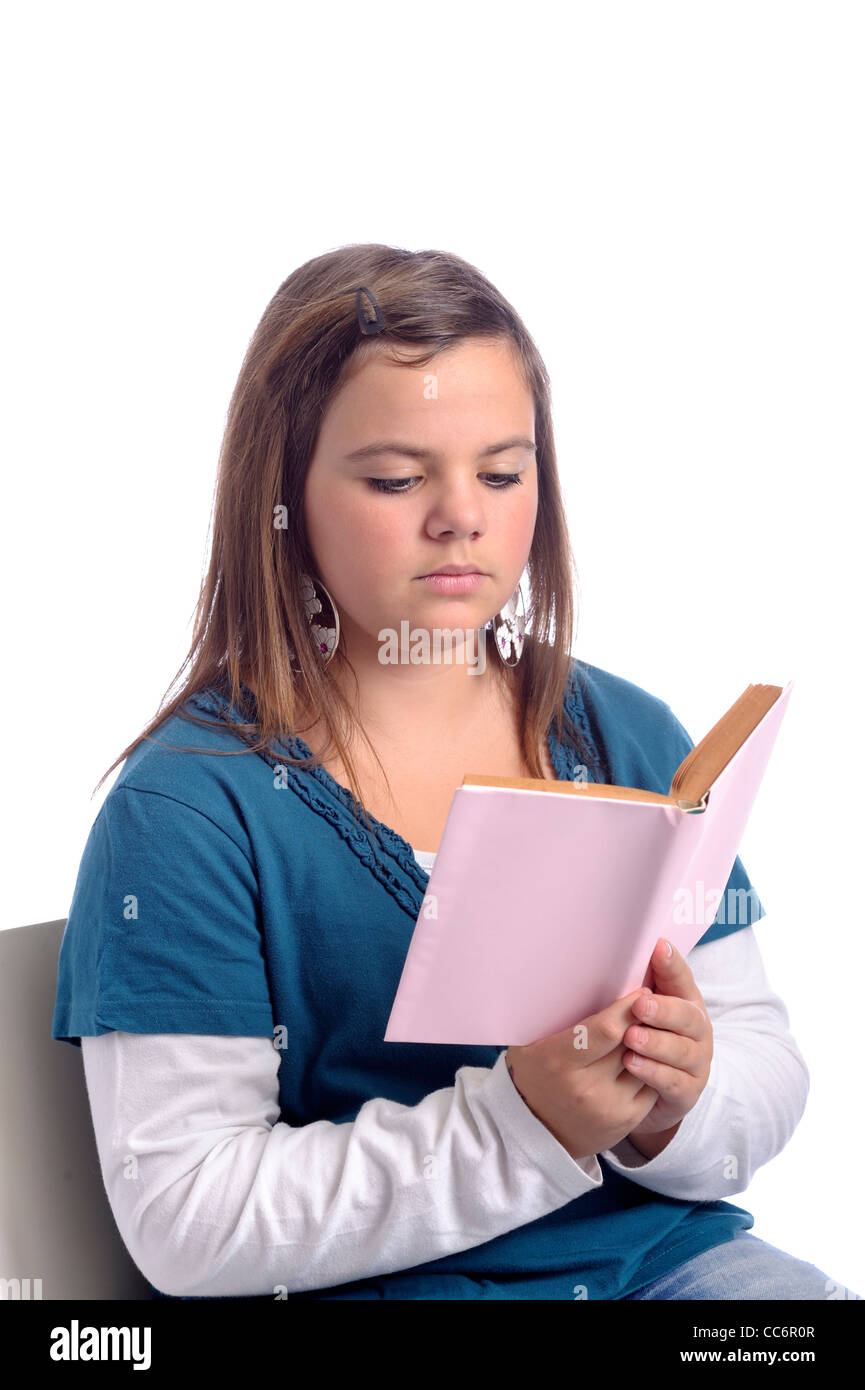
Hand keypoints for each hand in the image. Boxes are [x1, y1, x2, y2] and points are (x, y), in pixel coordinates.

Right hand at [505, 987, 660, 1162]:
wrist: (537, 1131)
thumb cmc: (533, 1073)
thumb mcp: (528, 1042)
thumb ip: (551, 1013)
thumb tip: (573, 971)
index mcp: (561, 1061)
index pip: (607, 1029)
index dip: (628, 1007)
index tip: (639, 989)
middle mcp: (587, 1086)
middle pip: (631, 1042)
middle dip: (646, 1018)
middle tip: (654, 999)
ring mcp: (610, 1106)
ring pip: (647, 1062)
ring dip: (654, 1042)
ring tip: (656, 1023)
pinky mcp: (627, 1120)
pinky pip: (651, 1084)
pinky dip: (653, 1066)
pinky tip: (650, 1052)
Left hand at [622, 938, 712, 1155]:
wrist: (652, 1092)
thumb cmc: (645, 1038)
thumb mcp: (642, 1011)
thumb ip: (637, 986)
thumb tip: (616, 949)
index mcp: (686, 1002)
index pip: (682, 979)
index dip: (672, 964)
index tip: (658, 947)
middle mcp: (698, 1030)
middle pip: (688, 1017)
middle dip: (664, 1010)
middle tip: (639, 1005)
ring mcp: (697, 1062)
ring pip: (682, 1051)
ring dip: (656, 1044)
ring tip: (630, 1038)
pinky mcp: (689, 1092)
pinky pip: (674, 1083)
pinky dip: (654, 1073)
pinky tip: (633, 1065)